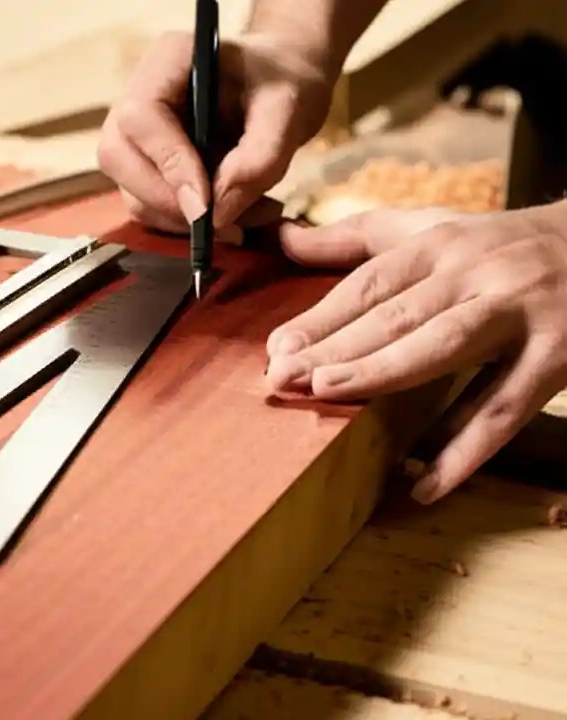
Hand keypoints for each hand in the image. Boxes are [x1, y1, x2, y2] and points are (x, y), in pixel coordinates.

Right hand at [97, 30, 336, 239]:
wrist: (281, 87)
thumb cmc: (284, 83)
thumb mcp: (288, 111)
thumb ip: (260, 158)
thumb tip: (218, 213)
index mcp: (167, 61)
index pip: (141, 118)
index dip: (167, 164)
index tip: (206, 206)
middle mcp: (136, 96)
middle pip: (118, 158)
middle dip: (168, 202)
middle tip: (225, 224)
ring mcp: (134, 135)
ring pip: (131, 191)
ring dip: (184, 221)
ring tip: (248, 219)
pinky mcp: (144, 167)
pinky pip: (149, 207)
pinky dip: (188, 224)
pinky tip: (233, 216)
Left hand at [266, 205, 566, 503]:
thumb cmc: (502, 244)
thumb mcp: (433, 228)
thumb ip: (356, 238)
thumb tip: (284, 238)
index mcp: (441, 245)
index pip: (371, 284)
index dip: (321, 317)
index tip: (276, 349)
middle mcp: (478, 274)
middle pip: (398, 314)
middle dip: (337, 347)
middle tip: (284, 377)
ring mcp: (522, 314)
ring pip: (445, 346)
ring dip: (385, 371)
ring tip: (330, 395)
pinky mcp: (560, 357)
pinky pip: (505, 408)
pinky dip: (464, 450)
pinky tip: (423, 485)